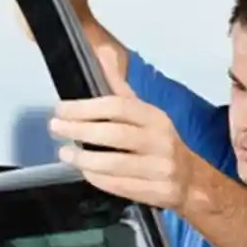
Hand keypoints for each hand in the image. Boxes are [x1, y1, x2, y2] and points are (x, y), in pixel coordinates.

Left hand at [50, 47, 202, 210]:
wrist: (192, 180)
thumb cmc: (160, 142)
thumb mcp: (145, 114)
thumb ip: (120, 89)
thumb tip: (102, 54)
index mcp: (154, 117)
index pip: (118, 107)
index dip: (86, 107)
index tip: (61, 109)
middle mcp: (158, 141)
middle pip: (114, 135)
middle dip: (80, 130)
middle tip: (55, 128)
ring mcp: (158, 169)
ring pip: (114, 164)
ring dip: (83, 158)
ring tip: (64, 152)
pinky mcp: (154, 192)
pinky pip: (118, 185)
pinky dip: (96, 178)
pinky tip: (83, 170)